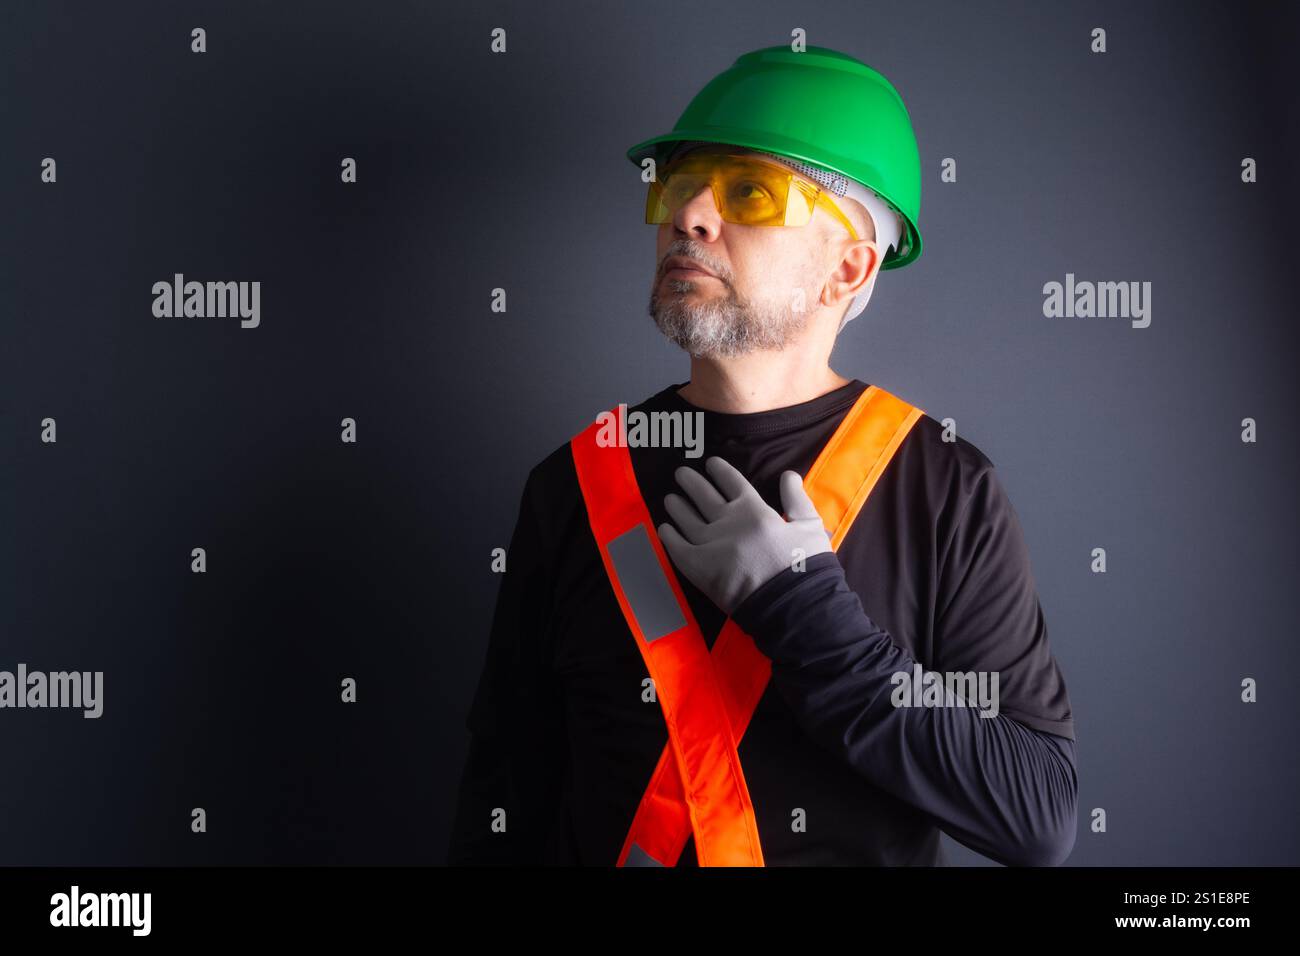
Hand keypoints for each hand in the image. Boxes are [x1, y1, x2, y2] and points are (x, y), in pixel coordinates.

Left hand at [657, 456, 832, 615]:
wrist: (790, 605)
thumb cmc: (805, 566)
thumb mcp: (810, 526)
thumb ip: (796, 499)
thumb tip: (788, 474)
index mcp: (754, 510)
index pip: (731, 482)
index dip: (719, 471)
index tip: (710, 464)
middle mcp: (727, 522)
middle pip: (703, 495)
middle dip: (690, 482)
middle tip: (680, 475)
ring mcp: (709, 543)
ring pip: (686, 518)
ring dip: (677, 506)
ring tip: (670, 498)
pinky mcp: (698, 567)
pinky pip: (677, 547)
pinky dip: (668, 536)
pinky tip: (664, 529)